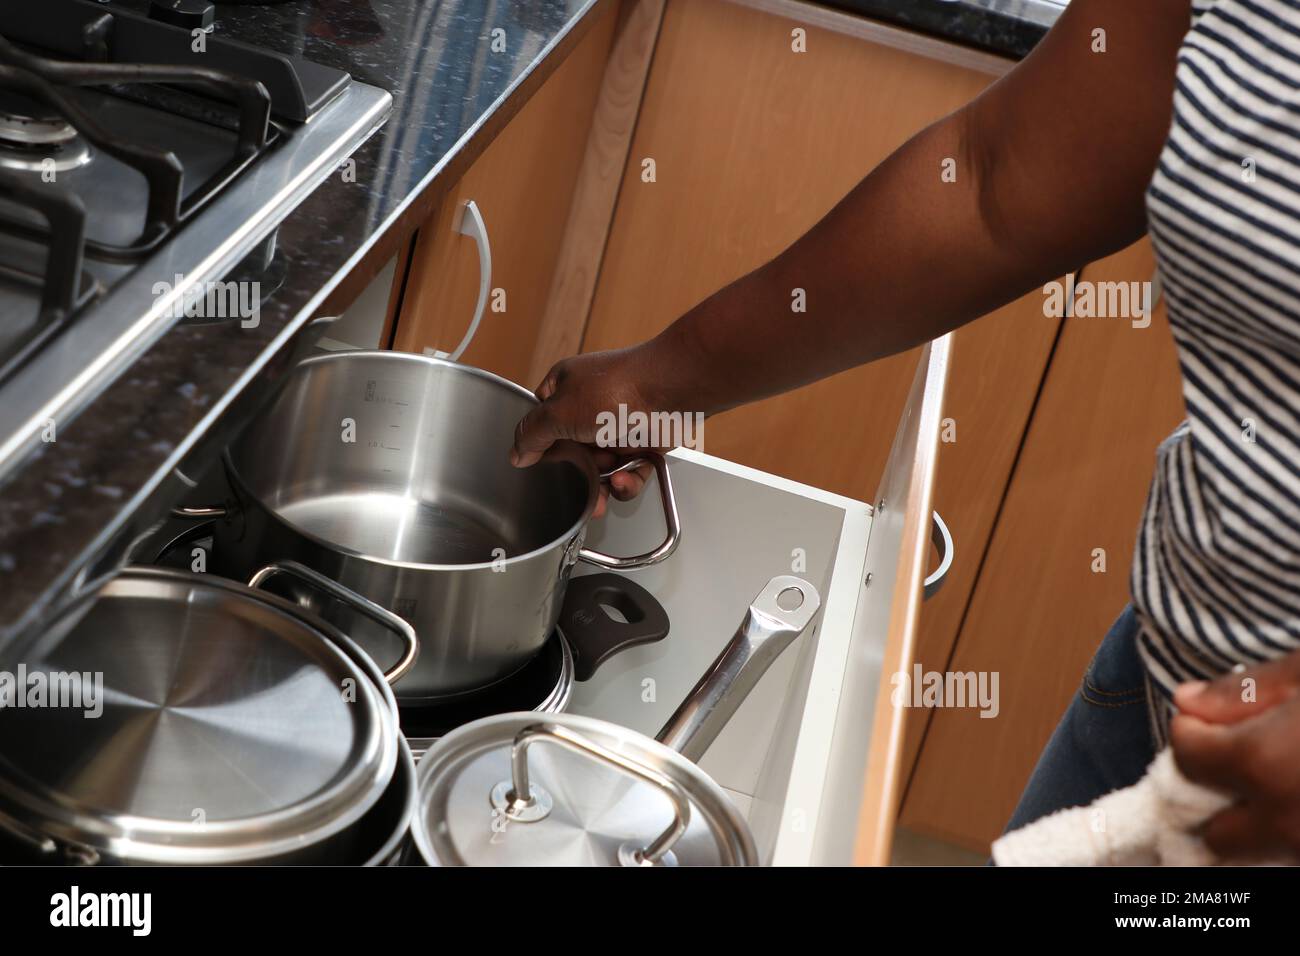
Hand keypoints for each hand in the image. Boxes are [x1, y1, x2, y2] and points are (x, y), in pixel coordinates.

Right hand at [510, 347, 667, 517]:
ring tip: (601, 495)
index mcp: (566, 388)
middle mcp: (592, 406)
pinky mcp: (644, 444)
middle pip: (574, 451)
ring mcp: (619, 426)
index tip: (539, 463)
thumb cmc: (617, 389)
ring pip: (602, 467)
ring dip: (601, 485)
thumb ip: (533, 434)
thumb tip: (516, 454)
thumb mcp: (560, 411)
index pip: (543, 420)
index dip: (541, 444)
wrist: (671, 391)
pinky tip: (624, 481)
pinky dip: (626, 483)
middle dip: (575, 474)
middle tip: (575, 489)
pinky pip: (629, 473)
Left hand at [1171, 651, 1299, 859]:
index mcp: (1263, 764)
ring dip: (1255, 825)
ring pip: (1258, 853)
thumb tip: (1187, 701)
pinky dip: (1288, 831)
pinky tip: (1298, 794)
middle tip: (1241, 762)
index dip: (1195, 729)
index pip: (1185, 754)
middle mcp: (1285, 822)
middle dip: (1215, 799)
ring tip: (1277, 780)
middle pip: (1216, 833)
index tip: (1216, 718)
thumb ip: (1242, 689)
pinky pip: (1291, 855)